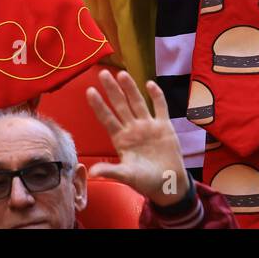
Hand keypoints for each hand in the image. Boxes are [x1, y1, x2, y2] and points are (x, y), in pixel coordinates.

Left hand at [85, 69, 189, 207]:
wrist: (169, 184)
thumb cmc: (145, 181)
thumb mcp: (127, 176)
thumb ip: (111, 171)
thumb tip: (92, 173)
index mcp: (121, 139)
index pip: (107, 118)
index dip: (99, 105)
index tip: (89, 91)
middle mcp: (133, 129)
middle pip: (120, 105)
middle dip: (112, 90)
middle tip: (103, 74)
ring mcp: (148, 126)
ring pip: (137, 102)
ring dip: (130, 89)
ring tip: (122, 74)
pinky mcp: (164, 126)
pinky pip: (160, 107)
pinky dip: (156, 96)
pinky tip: (150, 84)